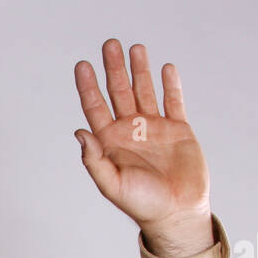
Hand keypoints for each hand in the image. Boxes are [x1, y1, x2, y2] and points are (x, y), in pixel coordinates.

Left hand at [74, 39, 211, 255]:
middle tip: (109, 44)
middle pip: (119, 92)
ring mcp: (154, 128)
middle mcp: (130, 130)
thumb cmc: (142, 204)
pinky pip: (174, 101)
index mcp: (110, 142)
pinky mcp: (178, 129)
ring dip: (139, 69)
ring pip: (145, 91)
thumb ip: (94, 159)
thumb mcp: (112, 184)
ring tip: (135, 47)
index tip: (82, 64)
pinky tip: (164, 68)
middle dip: (113, 68)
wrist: (176, 213)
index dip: (88, 86)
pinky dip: (170, 85)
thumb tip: (79, 132)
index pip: (95, 107)